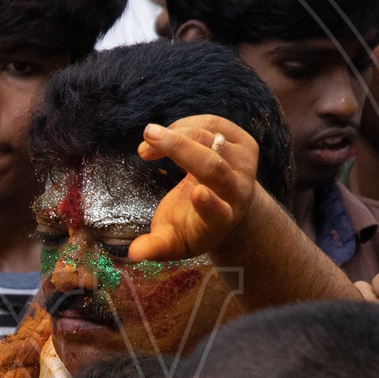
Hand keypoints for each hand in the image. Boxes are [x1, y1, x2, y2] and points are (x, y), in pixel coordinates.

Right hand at [128, 116, 258, 262]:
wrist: (228, 205)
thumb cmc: (192, 225)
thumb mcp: (174, 241)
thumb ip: (155, 247)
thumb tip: (133, 253)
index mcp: (219, 221)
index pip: (218, 213)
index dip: (209, 204)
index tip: (197, 193)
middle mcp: (238, 192)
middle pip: (213, 167)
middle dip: (180, 149)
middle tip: (148, 136)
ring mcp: (245, 165)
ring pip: (210, 138)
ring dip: (175, 134)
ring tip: (148, 142)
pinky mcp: (244, 143)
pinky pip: (212, 124)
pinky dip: (184, 126)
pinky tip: (167, 135)